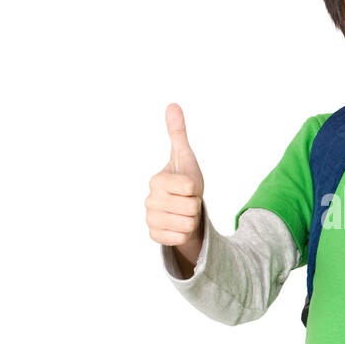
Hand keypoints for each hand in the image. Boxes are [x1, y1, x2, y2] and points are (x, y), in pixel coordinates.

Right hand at [146, 103, 205, 246]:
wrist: (183, 209)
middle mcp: (149, 200)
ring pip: (187, 224)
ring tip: (184, 213)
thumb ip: (178, 133)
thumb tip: (173, 105)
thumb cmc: (185, 181)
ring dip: (191, 220)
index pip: (189, 187)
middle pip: (190, 207)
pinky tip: (178, 226)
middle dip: (195, 205)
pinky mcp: (154, 236)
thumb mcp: (184, 157)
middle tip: (187, 201)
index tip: (188, 186)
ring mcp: (150, 219)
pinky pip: (179, 238)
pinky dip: (184, 234)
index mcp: (157, 180)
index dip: (195, 188)